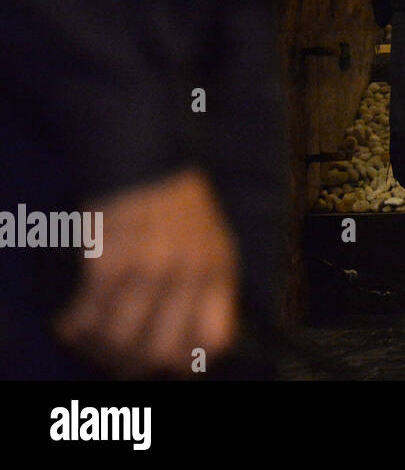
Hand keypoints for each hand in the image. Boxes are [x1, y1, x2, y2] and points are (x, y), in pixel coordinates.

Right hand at [52, 167, 238, 377]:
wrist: (141, 158)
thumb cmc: (178, 208)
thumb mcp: (215, 245)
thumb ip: (210, 296)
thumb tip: (190, 356)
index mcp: (217, 269)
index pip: (212, 341)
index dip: (186, 360)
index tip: (166, 360)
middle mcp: (187, 272)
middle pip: (157, 351)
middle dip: (134, 361)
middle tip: (119, 355)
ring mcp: (145, 268)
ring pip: (116, 340)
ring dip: (97, 346)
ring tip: (92, 334)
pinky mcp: (106, 261)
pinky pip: (85, 317)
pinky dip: (74, 326)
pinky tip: (73, 317)